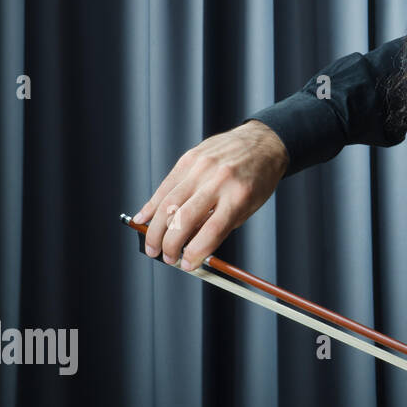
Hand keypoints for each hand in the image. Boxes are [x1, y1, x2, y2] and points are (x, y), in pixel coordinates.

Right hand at [132, 120, 288, 269]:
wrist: (263, 142)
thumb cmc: (258, 178)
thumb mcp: (249, 207)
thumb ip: (220, 226)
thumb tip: (191, 247)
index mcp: (239, 196)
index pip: (212, 231)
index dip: (195, 252)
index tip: (187, 265)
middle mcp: (218, 180)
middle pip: (184, 219)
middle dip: (170, 244)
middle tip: (166, 257)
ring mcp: (201, 167)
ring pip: (168, 204)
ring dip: (155, 230)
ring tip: (152, 246)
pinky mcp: (189, 158)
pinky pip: (165, 186)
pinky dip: (151, 205)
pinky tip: (143, 219)